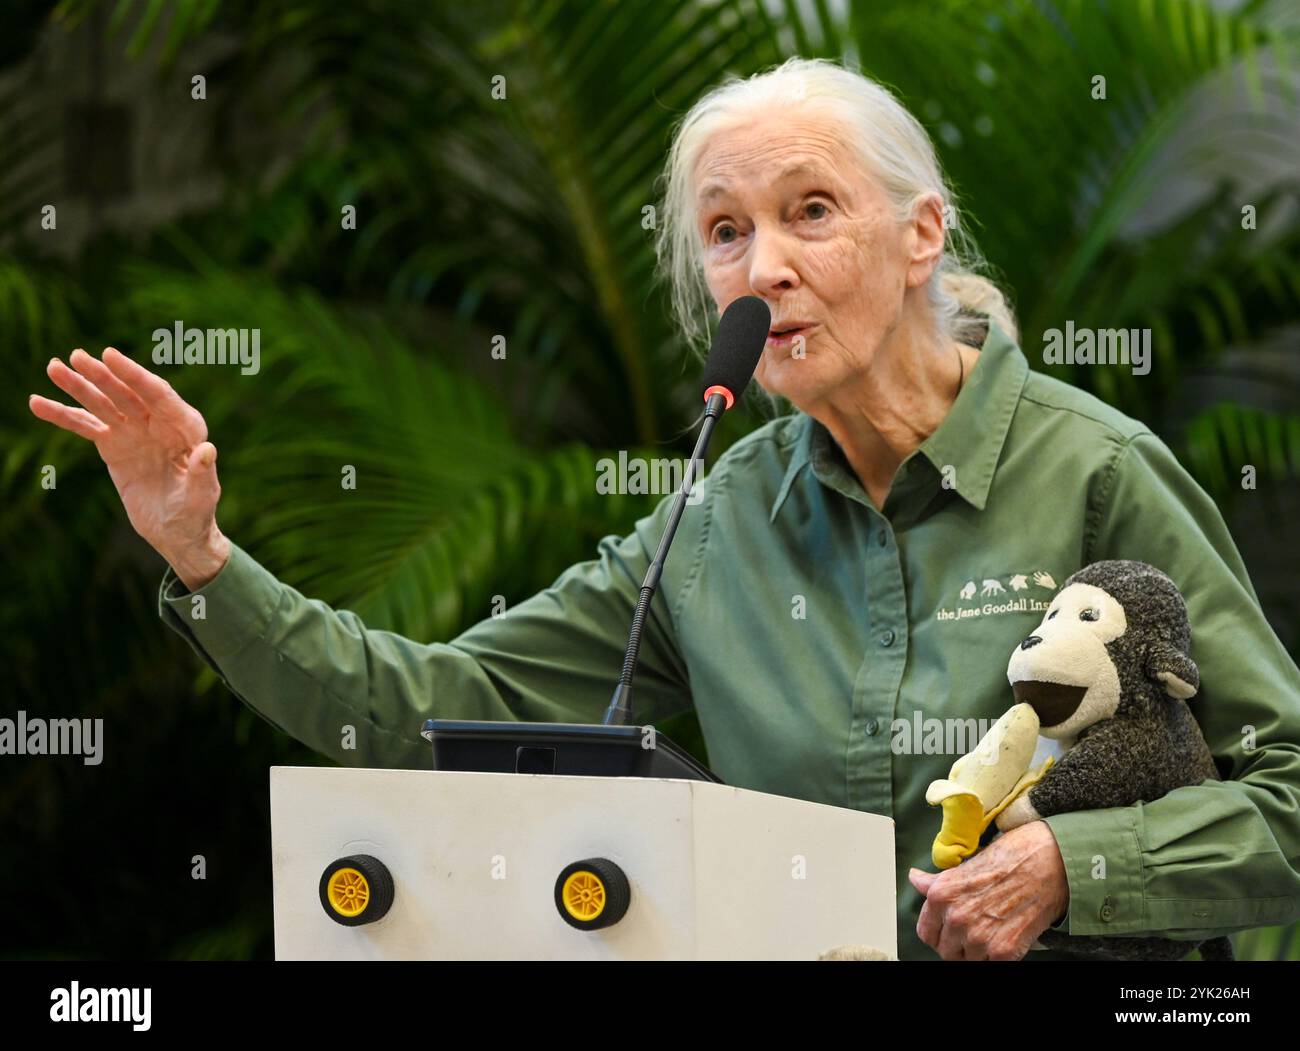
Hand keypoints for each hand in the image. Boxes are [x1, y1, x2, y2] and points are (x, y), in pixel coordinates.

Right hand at [29, 348, 230, 589]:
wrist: (177, 531)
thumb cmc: (196, 514)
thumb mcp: (201, 497)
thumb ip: (202, 473)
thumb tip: (208, 449)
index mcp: (186, 429)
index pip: (159, 395)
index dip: (135, 375)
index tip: (110, 356)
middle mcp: (159, 424)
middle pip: (128, 395)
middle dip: (103, 376)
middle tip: (76, 357)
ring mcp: (134, 432)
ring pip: (104, 405)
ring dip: (79, 387)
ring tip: (53, 367)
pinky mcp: (114, 445)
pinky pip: (86, 426)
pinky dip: (63, 416)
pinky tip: (38, 403)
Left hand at [909, 819, 1068, 959]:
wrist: (1048, 863)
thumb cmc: (1009, 858)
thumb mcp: (965, 866)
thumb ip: (937, 881)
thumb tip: (915, 880)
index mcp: (941, 896)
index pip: (926, 933)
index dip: (938, 933)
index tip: (948, 931)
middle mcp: (956, 918)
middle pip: (946, 952)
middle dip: (958, 944)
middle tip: (975, 931)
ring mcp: (979, 937)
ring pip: (968, 961)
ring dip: (978, 952)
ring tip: (993, 931)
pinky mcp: (1004, 951)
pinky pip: (992, 965)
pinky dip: (999, 956)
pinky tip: (1007, 936)